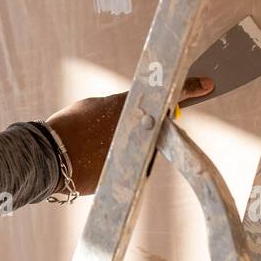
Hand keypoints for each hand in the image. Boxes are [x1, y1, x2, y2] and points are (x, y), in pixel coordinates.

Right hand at [45, 77, 214, 196]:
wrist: (53, 156)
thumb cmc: (72, 125)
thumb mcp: (98, 106)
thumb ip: (119, 107)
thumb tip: (127, 113)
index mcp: (135, 109)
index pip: (169, 97)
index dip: (189, 88)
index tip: (206, 84)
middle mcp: (143, 134)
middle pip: (153, 129)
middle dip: (144, 127)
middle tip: (118, 125)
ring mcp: (138, 157)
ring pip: (140, 149)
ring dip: (127, 147)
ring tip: (96, 143)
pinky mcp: (129, 176)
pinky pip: (128, 165)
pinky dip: (116, 161)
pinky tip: (94, 157)